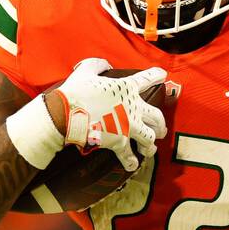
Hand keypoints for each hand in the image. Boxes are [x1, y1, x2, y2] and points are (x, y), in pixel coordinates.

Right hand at [47, 59, 167, 171]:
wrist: (65, 114)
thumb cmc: (75, 92)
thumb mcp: (85, 70)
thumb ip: (98, 65)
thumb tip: (106, 65)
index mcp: (126, 88)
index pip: (147, 79)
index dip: (156, 76)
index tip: (163, 75)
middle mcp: (133, 108)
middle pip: (156, 116)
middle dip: (161, 123)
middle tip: (161, 128)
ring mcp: (129, 126)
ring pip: (150, 137)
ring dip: (151, 144)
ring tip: (150, 148)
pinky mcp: (119, 142)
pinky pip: (129, 156)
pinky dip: (131, 162)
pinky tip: (132, 165)